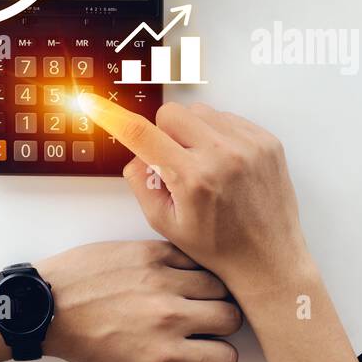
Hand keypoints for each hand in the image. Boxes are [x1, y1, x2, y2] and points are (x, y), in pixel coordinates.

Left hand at [37, 239, 241, 361]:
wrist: (49, 303)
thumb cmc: (84, 343)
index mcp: (163, 354)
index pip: (227, 357)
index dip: (220, 356)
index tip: (207, 349)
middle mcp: (168, 317)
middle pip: (231, 317)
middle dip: (221, 324)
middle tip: (200, 321)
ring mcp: (163, 281)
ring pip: (218, 284)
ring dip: (208, 293)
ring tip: (186, 296)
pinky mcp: (153, 252)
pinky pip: (194, 258)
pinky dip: (190, 268)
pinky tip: (172, 277)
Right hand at [83, 97, 314, 301]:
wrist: (269, 259)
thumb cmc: (217, 247)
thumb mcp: (166, 223)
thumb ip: (141, 182)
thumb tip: (136, 150)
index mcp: (193, 178)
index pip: (142, 134)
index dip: (113, 117)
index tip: (93, 103)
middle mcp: (223, 155)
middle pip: (171, 113)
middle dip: (164, 134)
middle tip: (175, 164)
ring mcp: (250, 145)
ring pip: (201, 112)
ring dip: (193, 133)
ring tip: (204, 166)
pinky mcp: (268, 141)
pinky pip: (229, 118)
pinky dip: (219, 135)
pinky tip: (225, 165)